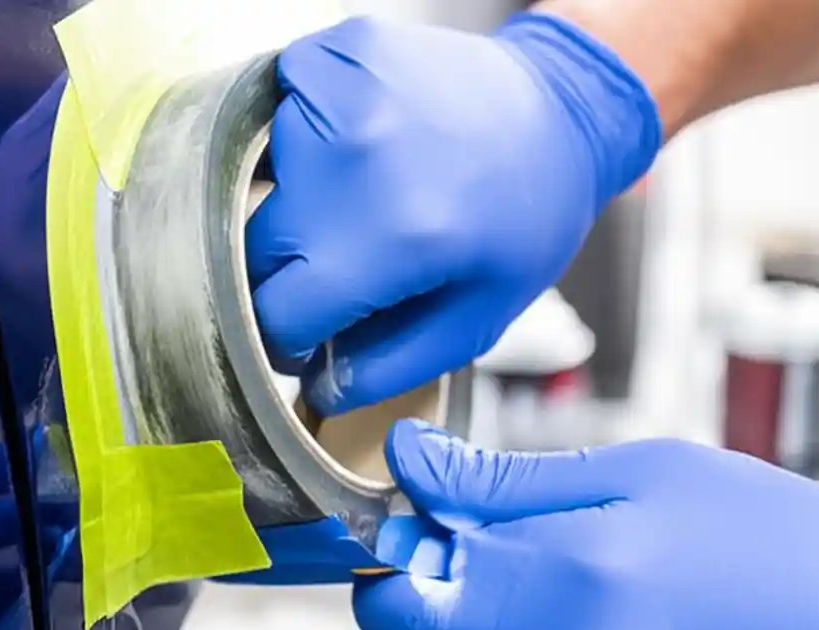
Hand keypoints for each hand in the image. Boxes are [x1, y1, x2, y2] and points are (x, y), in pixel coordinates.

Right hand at [249, 14, 658, 412]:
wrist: (562, 110)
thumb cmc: (524, 219)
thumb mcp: (475, 317)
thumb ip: (388, 365)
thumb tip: (316, 390)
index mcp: (388, 240)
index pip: (273, 313)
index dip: (286, 338)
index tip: (305, 335)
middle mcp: (350, 163)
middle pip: (255, 248)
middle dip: (288, 274)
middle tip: (342, 265)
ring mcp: (338, 95)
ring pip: (262, 180)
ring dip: (298, 201)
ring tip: (364, 195)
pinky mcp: (336, 49)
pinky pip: (278, 105)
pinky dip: (303, 131)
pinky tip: (356, 143)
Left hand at [354, 420, 818, 629]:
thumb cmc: (755, 539)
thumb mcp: (636, 475)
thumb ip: (504, 480)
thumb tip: (408, 457)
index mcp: (562, 580)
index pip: (406, 585)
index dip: (392, 549)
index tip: (414, 519)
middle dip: (403, 601)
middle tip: (442, 558)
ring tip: (486, 597)